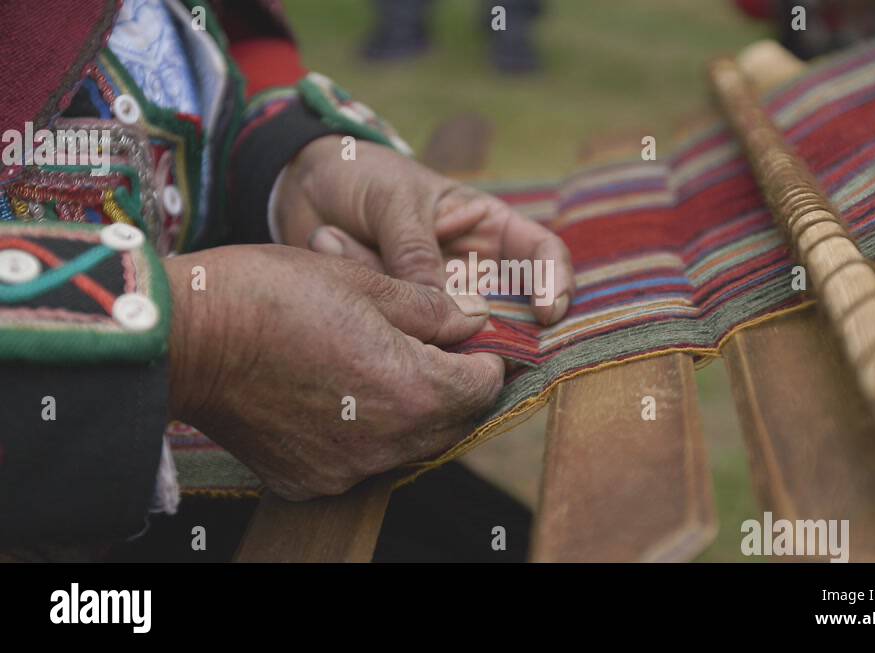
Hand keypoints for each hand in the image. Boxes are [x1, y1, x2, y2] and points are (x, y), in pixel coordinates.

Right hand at [165, 245, 502, 499]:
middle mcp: (385, 443)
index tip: (473, 338)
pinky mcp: (309, 479)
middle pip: (451, 421)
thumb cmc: (270, 295)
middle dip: (451, 384)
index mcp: (409, 390)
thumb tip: (474, 322)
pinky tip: (338, 394)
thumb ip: (431, 311)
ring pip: (408, 444)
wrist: (183, 337)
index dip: (485, 358)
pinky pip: (361, 459)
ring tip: (379, 364)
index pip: (482, 387)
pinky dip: (364, 431)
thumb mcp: (363, 284)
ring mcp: (346, 468)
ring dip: (411, 408)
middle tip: (431, 346)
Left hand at [273, 136, 575, 324]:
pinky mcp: (402, 321)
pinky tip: (338, 251)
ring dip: (415, 312)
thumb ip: (417, 252)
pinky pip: (406, 333)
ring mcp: (438, 300)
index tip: (546, 312)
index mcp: (487, 227)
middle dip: (498, 331)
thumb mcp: (394, 202)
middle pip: (511, 311)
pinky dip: (378, 312)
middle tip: (471, 345)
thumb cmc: (362, 176)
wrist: (300, 188)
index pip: (542, 255)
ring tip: (359, 252)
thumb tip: (446, 312)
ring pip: (454, 331)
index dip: (555, 282)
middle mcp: (471, 270)